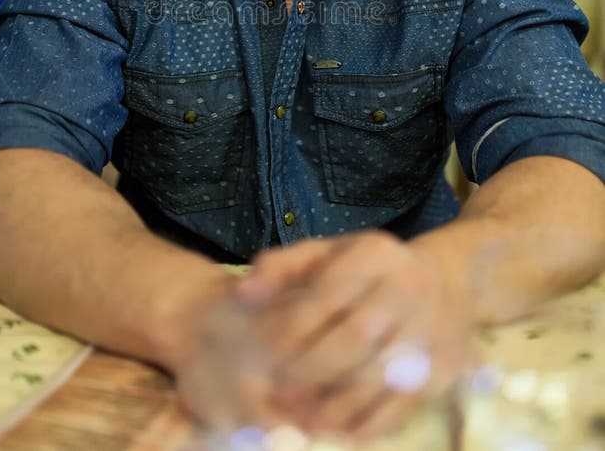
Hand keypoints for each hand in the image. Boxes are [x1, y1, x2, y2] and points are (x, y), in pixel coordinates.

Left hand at [225, 230, 476, 440]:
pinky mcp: (444, 367)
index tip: (266, 353)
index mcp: (375, 254)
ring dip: (339, 405)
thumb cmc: (366, 271)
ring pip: (382, 375)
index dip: (295, 326)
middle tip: (280, 395)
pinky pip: (405, 403)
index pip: (330, 293)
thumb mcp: (327, 254)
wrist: (446, 281)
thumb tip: (242, 295)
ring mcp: (432, 329)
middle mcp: (409, 287)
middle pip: (357, 336)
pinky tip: (341, 433)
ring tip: (304, 422)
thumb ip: (280, 268)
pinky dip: (370, 424)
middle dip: (313, 369)